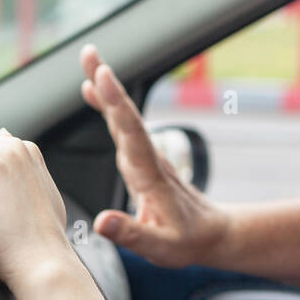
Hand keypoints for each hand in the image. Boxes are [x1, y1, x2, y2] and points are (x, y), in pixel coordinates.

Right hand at [79, 44, 230, 268]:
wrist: (211, 234)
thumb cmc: (186, 243)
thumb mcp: (160, 247)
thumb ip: (130, 233)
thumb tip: (100, 222)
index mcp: (150, 175)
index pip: (131, 133)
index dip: (115, 104)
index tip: (100, 77)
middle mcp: (148, 158)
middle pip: (125, 115)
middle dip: (108, 84)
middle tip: (89, 53)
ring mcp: (145, 156)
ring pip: (123, 116)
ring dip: (106, 88)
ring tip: (88, 61)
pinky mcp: (141, 158)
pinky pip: (122, 125)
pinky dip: (107, 104)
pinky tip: (92, 91)